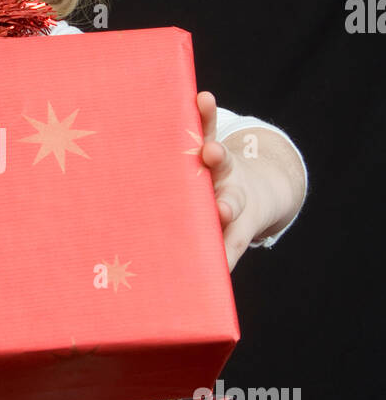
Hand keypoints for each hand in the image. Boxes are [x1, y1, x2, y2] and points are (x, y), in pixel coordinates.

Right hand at [196, 91, 266, 272]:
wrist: (256, 195)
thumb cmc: (213, 228)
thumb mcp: (206, 247)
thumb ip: (188, 266)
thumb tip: (144, 300)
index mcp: (227, 231)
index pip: (227, 245)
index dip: (223, 256)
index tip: (221, 268)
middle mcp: (228, 200)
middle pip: (229, 204)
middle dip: (225, 207)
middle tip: (222, 211)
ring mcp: (222, 173)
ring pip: (221, 163)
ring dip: (215, 156)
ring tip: (208, 151)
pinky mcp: (212, 144)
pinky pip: (209, 128)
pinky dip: (207, 115)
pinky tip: (202, 99)